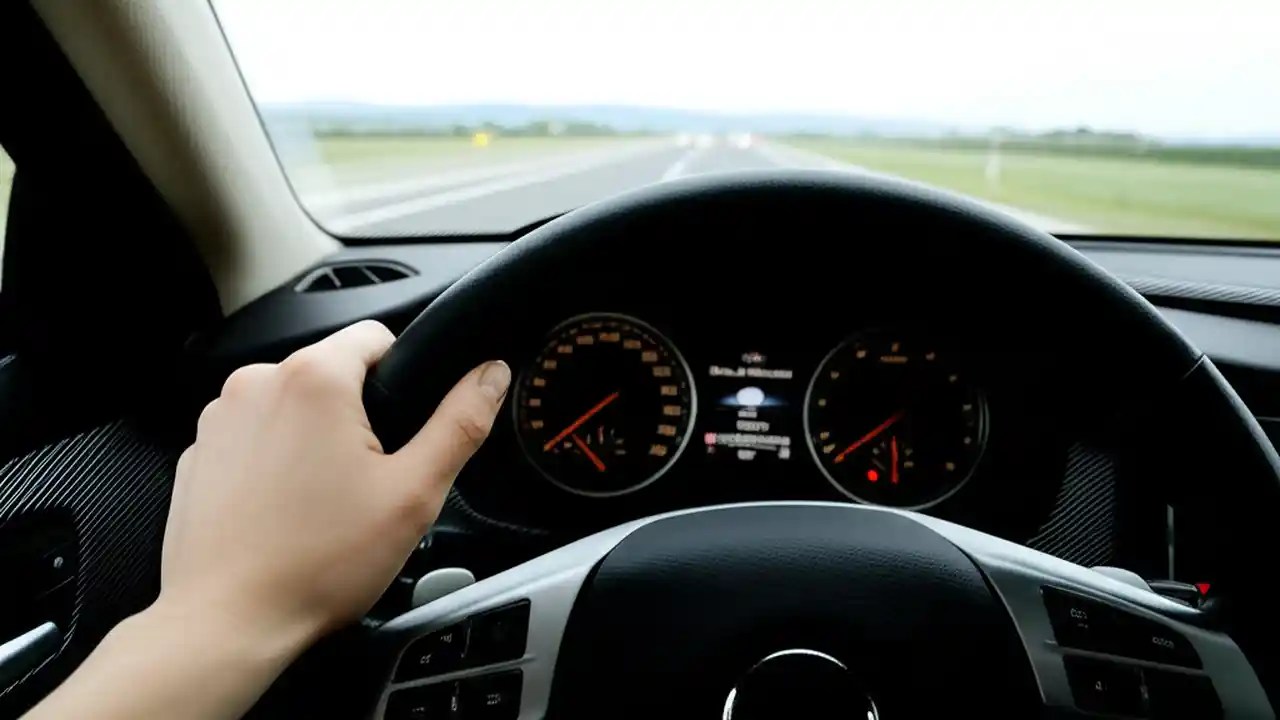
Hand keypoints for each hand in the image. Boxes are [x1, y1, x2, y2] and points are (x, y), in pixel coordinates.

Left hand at [160, 320, 509, 645]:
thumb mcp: (415, 492)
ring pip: (292, 406)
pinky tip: (285, 512)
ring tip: (322, 503)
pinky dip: (273, 463)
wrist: (229, 622)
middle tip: (367, 482)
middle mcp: (257, 383)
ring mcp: (220, 418)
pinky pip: (254, 438)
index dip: (403, 378)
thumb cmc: (316, 564)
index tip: (401, 432)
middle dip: (358, 417)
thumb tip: (490, 375)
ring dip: (313, 438)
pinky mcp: (199, 452)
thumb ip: (460, 423)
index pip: (376, 336)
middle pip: (333, 373)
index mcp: (314, 378)